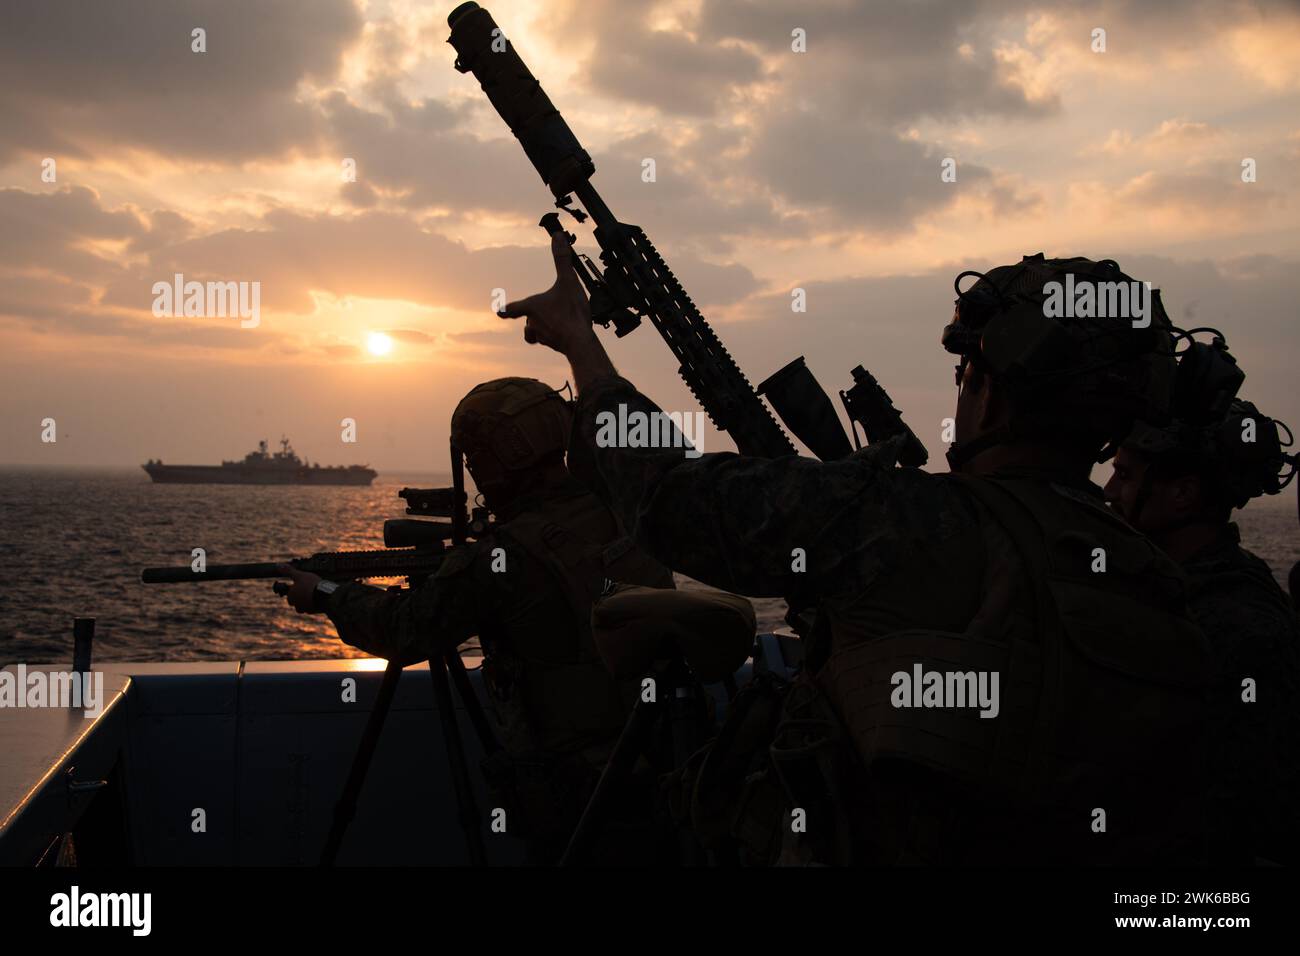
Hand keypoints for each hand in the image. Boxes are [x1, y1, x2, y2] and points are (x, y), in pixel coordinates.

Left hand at [276, 564, 322, 613]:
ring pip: (304, 607)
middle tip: (307, 590)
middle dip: (300, 598)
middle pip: (296, 603)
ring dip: (307, 602)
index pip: (289, 596)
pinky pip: (312, 608)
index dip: (294, 591)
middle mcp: (297, 605)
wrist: (325, 594)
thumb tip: (278, 566)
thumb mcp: (299, 575)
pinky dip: (314, 604)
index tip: (300, 586)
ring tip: (314, 594)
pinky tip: (319, 598)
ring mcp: (306, 609)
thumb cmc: (310, 584)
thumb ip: (289, 571)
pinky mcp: (314, 612)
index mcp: (291, 597)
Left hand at [499, 232, 617, 390]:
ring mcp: (542, 336)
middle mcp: (532, 322)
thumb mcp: (568, 280)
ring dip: (541, 327)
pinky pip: (548, 340)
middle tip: (549, 310)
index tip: (498, 310)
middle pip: (527, 319)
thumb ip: (561, 259)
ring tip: (556, 323)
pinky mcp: (553, 345)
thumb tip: (557, 236)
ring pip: (535, 332)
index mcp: (531, 306)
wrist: (580, 342)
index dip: (504, 309)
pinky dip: (553, 337)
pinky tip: (563, 335)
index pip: (510, 309)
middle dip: (534, 315)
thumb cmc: (571, 312)